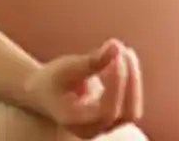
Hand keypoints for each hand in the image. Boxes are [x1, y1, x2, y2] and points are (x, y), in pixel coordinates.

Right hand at [22, 38, 143, 138]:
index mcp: (74, 120)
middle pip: (124, 114)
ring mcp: (103, 128)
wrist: (45, 92)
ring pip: (132, 111)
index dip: (117, 84)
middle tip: (122, 49)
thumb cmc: (53, 79)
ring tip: (124, 51)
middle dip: (128, 80)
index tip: (116, 55)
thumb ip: (90, 61)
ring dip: (133, 80)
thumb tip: (116, 47)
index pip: (107, 111)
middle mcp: (91, 130)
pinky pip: (131, 105)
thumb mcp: (66, 68)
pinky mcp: (113, 119)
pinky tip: (122, 59)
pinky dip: (131, 81)